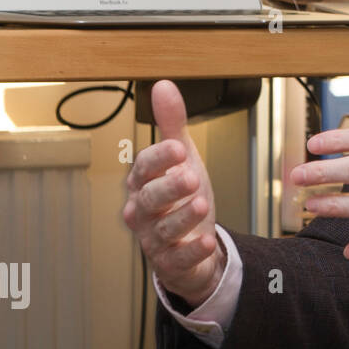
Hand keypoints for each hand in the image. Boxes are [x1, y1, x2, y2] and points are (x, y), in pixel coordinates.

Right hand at [122, 80, 225, 305]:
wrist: (191, 242)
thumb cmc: (182, 196)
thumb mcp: (181, 158)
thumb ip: (171, 126)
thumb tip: (163, 86)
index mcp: (143, 183)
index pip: (144, 168)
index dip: (160, 159)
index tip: (179, 148)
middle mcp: (144, 211)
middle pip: (150, 199)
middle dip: (169, 188)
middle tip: (191, 176)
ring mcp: (155, 239)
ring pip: (164, 229)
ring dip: (183, 216)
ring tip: (201, 203)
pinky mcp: (171, 262)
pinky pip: (178, 259)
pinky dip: (192, 251)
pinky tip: (206, 240)